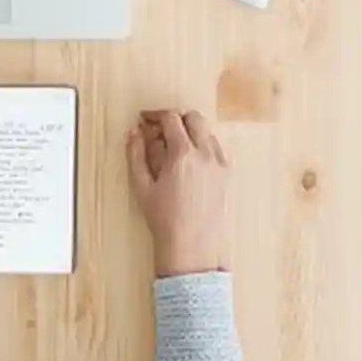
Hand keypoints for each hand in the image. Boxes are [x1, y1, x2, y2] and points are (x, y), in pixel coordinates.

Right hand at [126, 110, 230, 277]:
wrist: (192, 246)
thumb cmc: (164, 219)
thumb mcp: (142, 185)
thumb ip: (136, 154)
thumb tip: (135, 132)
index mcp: (183, 154)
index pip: (171, 119)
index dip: (155, 115)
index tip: (145, 120)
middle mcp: (205, 154)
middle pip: (193, 117)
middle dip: (175, 118)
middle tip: (159, 129)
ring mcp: (219, 163)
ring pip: (206, 131)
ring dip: (189, 131)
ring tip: (172, 147)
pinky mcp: (226, 174)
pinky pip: (215, 147)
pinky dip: (202, 145)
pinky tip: (188, 161)